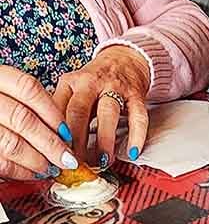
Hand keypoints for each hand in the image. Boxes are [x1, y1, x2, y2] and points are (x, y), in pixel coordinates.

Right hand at [0, 66, 76, 179]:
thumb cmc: (0, 108)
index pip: (29, 89)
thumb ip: (30, 108)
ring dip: (37, 160)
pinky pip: (1, 162)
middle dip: (51, 144)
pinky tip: (33, 173)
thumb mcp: (10, 96)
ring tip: (51, 168)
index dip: (52, 113)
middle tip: (67, 159)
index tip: (67, 133)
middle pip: (23, 120)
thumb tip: (63, 134)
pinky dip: (21, 171)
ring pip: (12, 143)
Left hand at [54, 45, 150, 165]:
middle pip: (79, 111)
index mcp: (70, 83)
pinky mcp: (136, 95)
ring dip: (104, 140)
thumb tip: (56, 146)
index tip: (57, 155)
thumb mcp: (73, 91)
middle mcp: (90, 83)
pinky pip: (138, 117)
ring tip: (103, 161)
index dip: (56, 134)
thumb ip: (64, 112)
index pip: (58, 109)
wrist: (124, 59)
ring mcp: (115, 88)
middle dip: (77, 141)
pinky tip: (132, 152)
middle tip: (77, 163)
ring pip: (107, 114)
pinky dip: (136, 136)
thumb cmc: (95, 84)